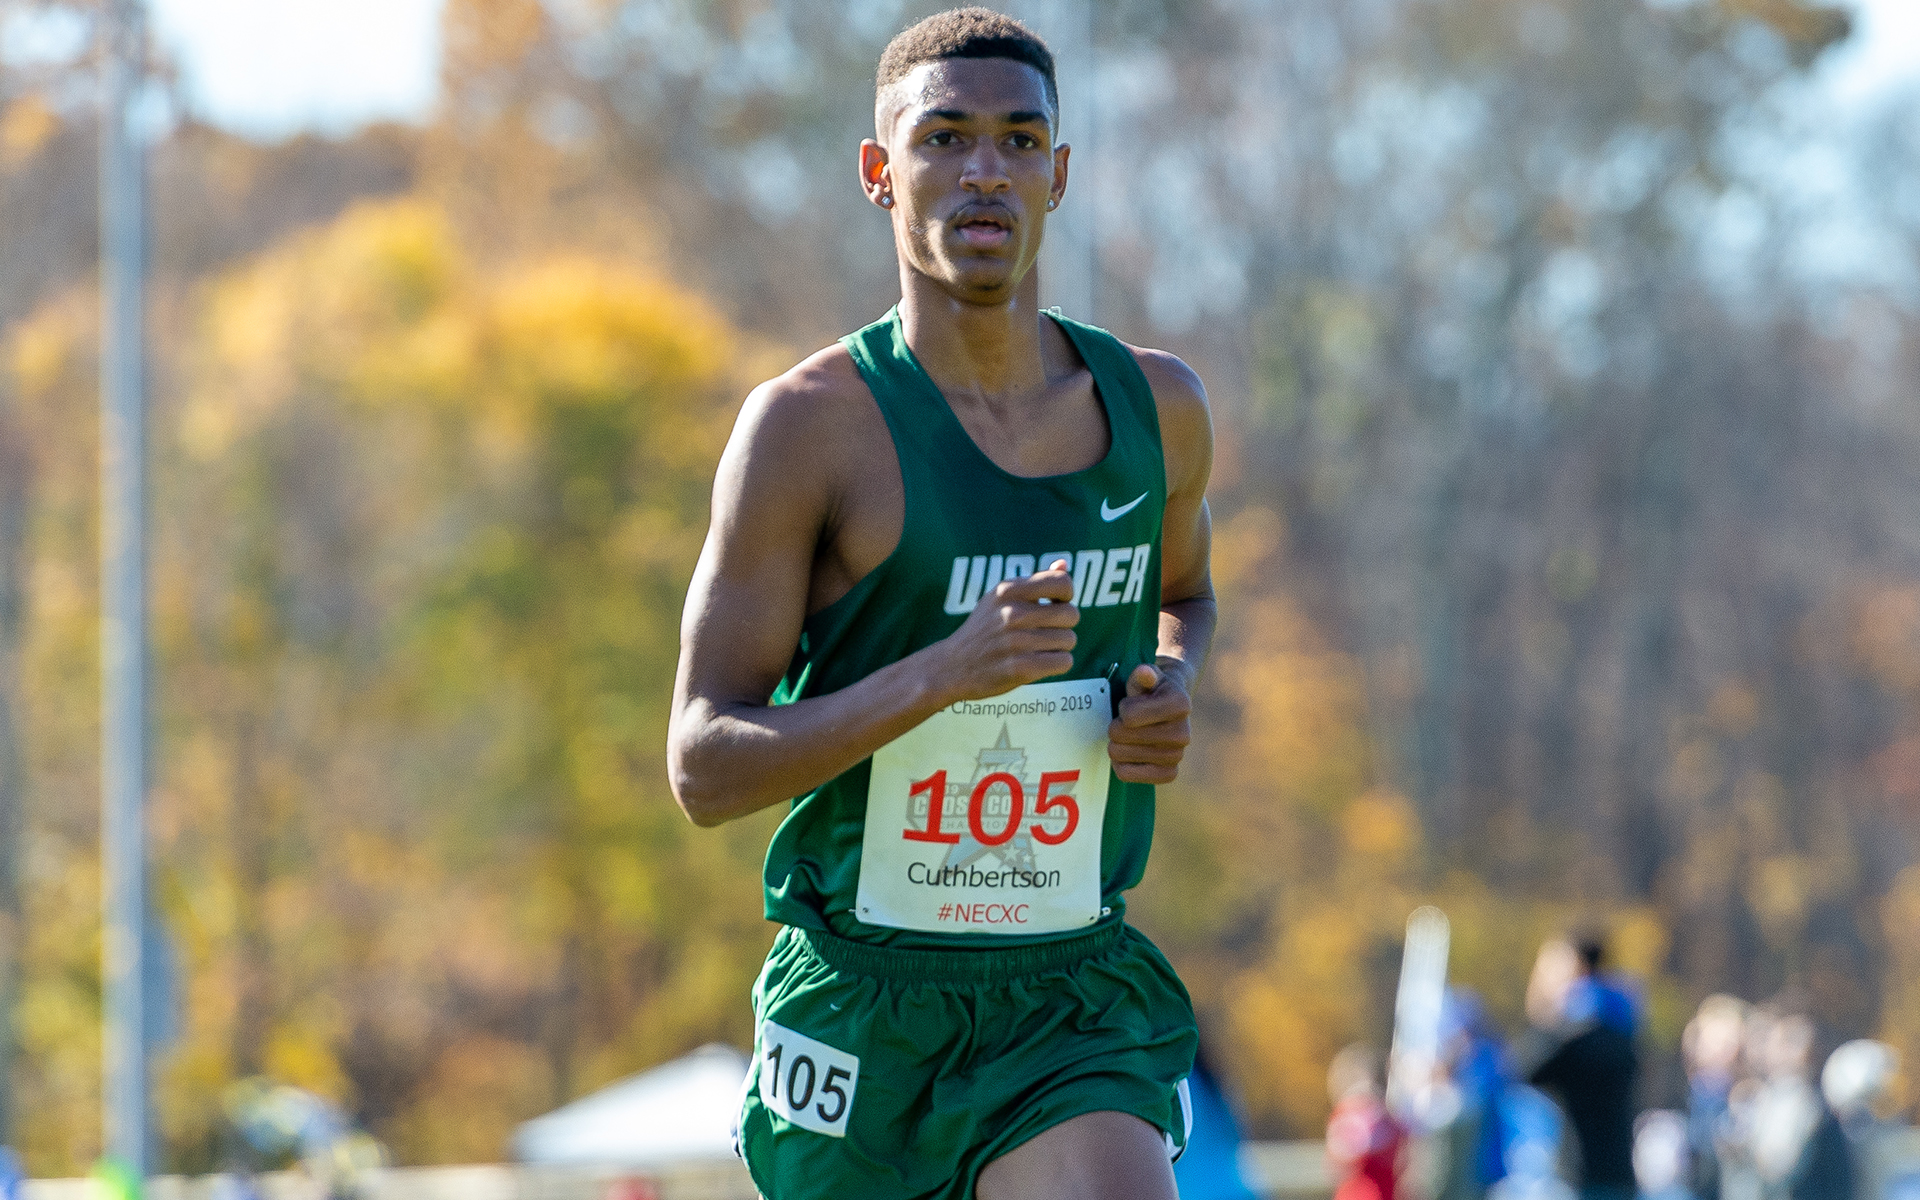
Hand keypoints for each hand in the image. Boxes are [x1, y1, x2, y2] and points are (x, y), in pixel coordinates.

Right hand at [931, 558, 1079, 701]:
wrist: (951, 667)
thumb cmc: (983, 630)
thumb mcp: (1000, 599)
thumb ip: (1034, 582)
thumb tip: (1063, 564)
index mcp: (1008, 590)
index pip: (1063, 582)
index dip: (1067, 595)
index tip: (1055, 605)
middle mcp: (1012, 613)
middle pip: (1071, 614)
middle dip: (1064, 625)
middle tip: (1045, 632)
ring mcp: (1017, 641)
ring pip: (1070, 639)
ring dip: (1059, 646)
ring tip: (1037, 648)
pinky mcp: (1021, 668)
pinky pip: (1065, 661)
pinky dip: (1058, 663)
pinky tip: (1040, 662)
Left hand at [1108, 662, 1191, 783]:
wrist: (1170, 712)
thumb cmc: (1152, 692)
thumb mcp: (1147, 678)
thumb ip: (1143, 674)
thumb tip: (1145, 672)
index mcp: (1180, 704)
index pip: (1128, 715)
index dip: (1123, 708)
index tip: (1133, 705)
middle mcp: (1183, 733)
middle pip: (1121, 735)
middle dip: (1116, 726)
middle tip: (1128, 723)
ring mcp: (1177, 756)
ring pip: (1119, 755)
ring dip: (1116, 744)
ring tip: (1129, 736)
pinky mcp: (1168, 774)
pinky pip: (1126, 774)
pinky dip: (1119, 764)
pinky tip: (1128, 753)